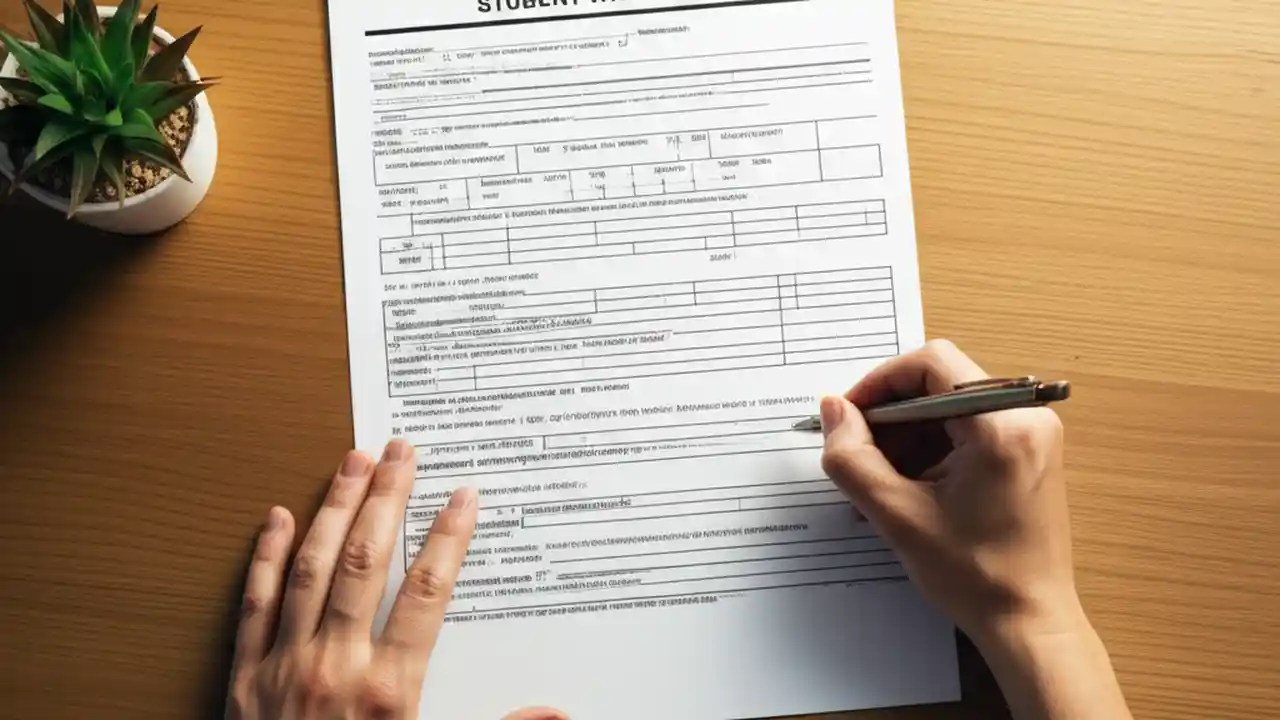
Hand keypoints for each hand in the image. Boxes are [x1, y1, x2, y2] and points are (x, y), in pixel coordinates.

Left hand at [226, 439, 565, 719]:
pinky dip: (263, 556)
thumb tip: (559, 715)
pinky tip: (276, 517)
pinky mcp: (245, 676)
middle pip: (365, 561)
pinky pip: (253, 603)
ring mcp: (285, 665)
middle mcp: (336, 665)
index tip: (463, 496)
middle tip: (401, 451)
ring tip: (352, 463)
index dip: (449, 537)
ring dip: (333, 509)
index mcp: (391, 689)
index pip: (427, 591)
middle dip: (388, 499)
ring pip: (309, 567)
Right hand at [819, 341, 1129, 719]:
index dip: (880, 382)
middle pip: (939, 383)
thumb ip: (854, 459)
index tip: (849, 415)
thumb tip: (833, 410)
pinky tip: (907, 487)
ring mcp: (1033, 434)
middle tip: (859, 455)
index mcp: (1003, 426)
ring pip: (949, 405)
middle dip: (891, 416)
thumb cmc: (975, 576)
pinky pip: (968, 427)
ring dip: (907, 435)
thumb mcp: (897, 516)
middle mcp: (1027, 418)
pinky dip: (931, 448)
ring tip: (880, 482)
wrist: (1029, 621)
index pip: (932, 364)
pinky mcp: (1029, 451)